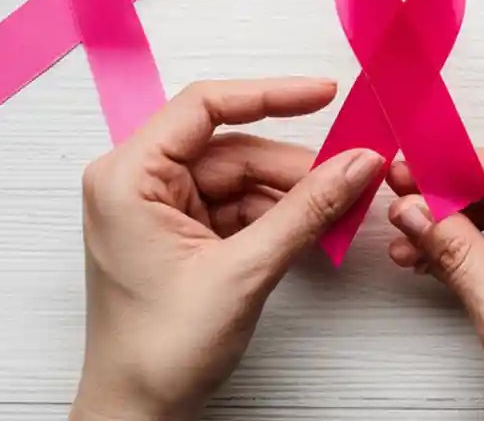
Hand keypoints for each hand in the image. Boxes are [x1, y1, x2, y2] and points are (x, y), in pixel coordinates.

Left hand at [69, 78, 384, 420]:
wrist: (138, 414)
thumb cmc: (156, 352)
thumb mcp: (243, 271)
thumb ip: (305, 210)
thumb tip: (355, 164)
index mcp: (128, 176)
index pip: (205, 107)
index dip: (270, 95)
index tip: (323, 93)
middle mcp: (137, 183)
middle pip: (231, 147)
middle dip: (294, 164)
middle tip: (353, 170)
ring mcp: (158, 209)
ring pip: (240, 178)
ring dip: (291, 193)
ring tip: (342, 204)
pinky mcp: (180, 234)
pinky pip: (237, 206)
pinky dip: (276, 215)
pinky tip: (315, 225)